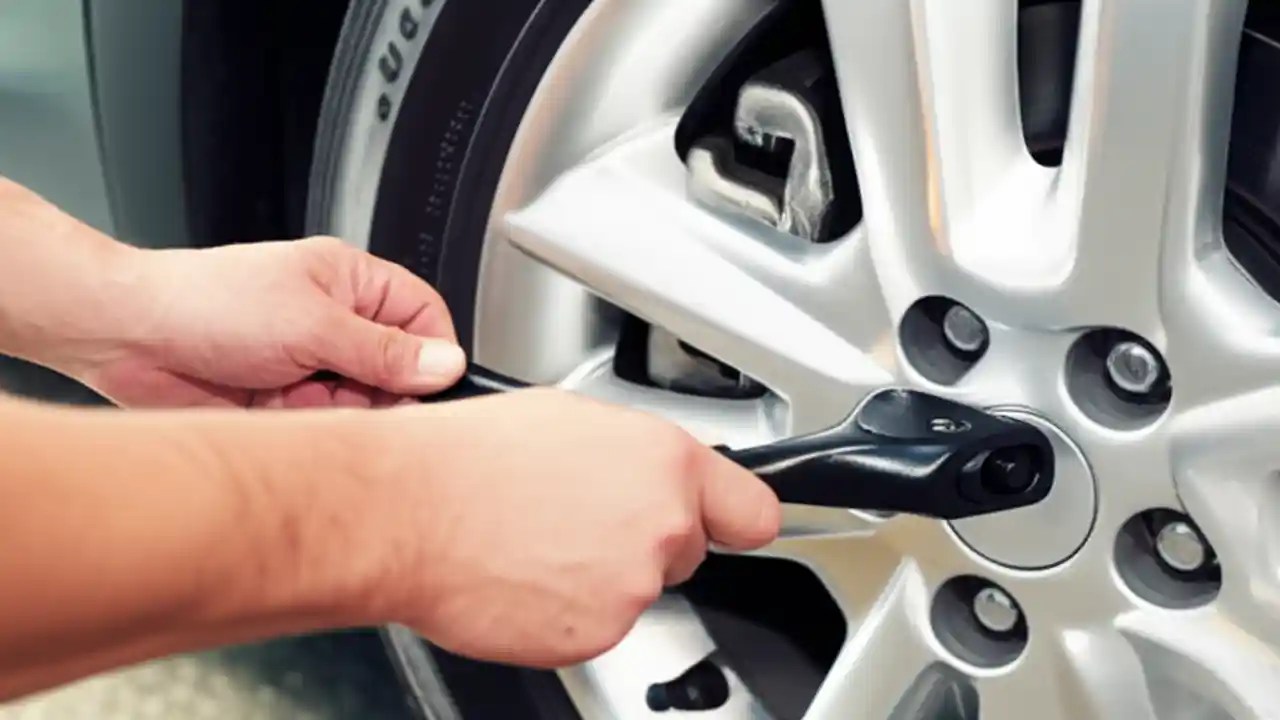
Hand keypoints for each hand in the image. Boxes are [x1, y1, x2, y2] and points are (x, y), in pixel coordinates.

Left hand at [76, 237, 465, 407]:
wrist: (128, 338)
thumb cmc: (206, 302)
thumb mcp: (313, 325)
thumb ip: (385, 352)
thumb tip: (446, 364)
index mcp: (350, 281)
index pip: (422, 315)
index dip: (433, 351)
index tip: (430, 383)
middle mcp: (334, 321)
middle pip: (397, 367)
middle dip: (384, 390)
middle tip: (368, 402)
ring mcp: (309, 363)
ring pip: (362, 403)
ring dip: (343, 412)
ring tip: (309, 402)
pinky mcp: (285, 401)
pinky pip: (325, 426)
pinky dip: (315, 430)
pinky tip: (288, 417)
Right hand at [364, 389, 781, 667]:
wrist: (409, 511)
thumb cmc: (470, 458)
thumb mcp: (570, 419)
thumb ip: (634, 454)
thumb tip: (647, 470)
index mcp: (665, 463)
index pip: (753, 511)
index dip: (734, 518)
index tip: (730, 523)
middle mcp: (661, 526)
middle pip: (684, 550)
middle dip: (644, 541)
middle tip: (580, 520)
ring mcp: (630, 586)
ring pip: (635, 589)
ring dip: (599, 576)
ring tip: (536, 542)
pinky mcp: (594, 634)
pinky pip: (595, 625)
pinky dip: (566, 610)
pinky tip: (524, 574)